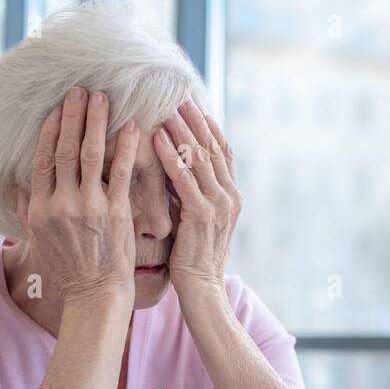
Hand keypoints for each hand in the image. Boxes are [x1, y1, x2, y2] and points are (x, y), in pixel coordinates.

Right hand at [24, 86, 140, 307]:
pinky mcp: (116, 213)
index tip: (57, 108)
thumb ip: (28, 209)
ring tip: (101, 97)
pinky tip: (131, 126)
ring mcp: (89, 208)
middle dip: (72, 116)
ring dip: (95, 122)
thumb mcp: (39, 241)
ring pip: (89, 155)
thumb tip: (17, 184)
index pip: (43, 160)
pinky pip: (121, 173)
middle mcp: (61, 205)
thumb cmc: (69, 269)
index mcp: (41, 210)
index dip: (50, 131)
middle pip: (64, 150)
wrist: (95, 295)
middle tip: (79, 90)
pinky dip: (125, 147)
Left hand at [153, 100, 240, 296]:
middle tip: (179, 96)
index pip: (224, 153)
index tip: (195, 107)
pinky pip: (184, 177)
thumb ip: (193, 197)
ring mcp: (218, 205)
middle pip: (214, 148)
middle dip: (196, 120)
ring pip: (200, 157)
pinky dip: (172, 154)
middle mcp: (229, 197)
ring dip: (183, 130)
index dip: (210, 128)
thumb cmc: (194, 261)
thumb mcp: (198, 223)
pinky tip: (158, 137)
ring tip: (167, 108)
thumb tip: (175, 172)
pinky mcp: (201, 215)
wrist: (202, 292)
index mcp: (232, 198)